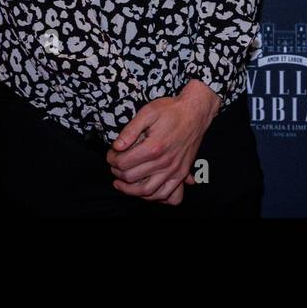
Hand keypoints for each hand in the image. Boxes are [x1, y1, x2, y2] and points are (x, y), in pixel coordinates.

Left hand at [106, 80, 219, 204]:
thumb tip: (117, 146)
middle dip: (117, 173)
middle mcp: (164, 162)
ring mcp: (174, 170)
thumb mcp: (148, 112)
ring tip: (122, 183)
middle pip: (131, 177)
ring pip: (147, 191)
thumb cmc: (172, 110)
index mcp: (153, 147)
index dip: (112, 159)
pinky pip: (166, 194)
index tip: (111, 154)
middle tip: (115, 165)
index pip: (123, 163)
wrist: (195, 112)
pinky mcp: (181, 173)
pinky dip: (153, 197)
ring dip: (130, 190)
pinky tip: (143, 190)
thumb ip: (130, 130)